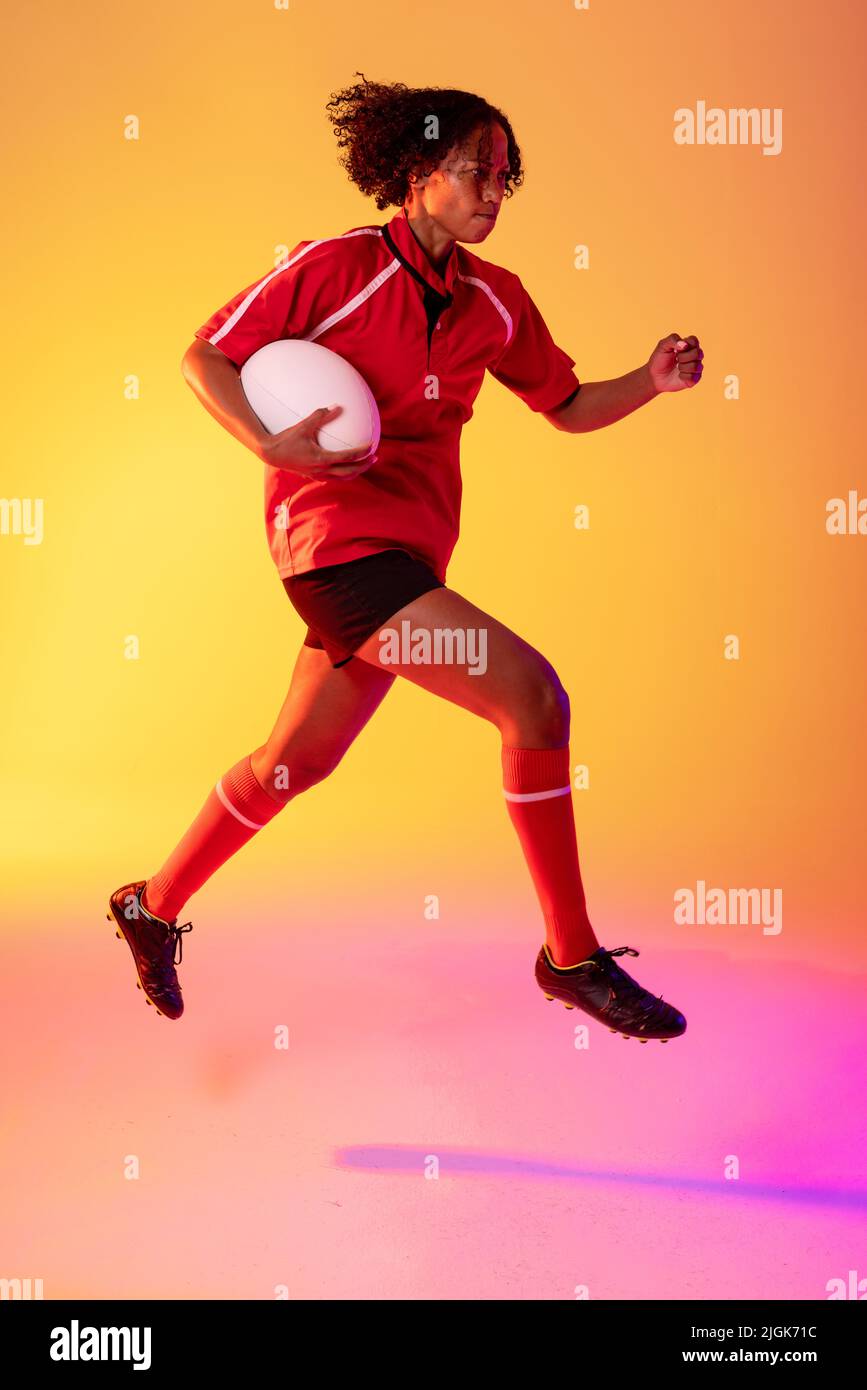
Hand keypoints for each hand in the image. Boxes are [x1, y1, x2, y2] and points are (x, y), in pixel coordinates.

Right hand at [257, 404, 378, 479]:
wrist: (271, 454)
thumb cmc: (286, 438)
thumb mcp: (303, 425)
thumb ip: (320, 415)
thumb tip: (337, 406)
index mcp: (322, 459)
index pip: (348, 457)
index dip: (362, 452)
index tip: (372, 445)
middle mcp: (322, 470)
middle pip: (350, 471)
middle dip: (364, 466)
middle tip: (375, 457)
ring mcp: (318, 475)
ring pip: (342, 478)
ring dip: (355, 471)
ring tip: (364, 464)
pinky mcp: (314, 476)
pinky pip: (333, 477)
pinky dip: (343, 473)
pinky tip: (346, 466)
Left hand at [647, 334, 703, 393]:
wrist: (654, 377)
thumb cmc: (659, 360)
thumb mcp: (662, 346)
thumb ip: (673, 339)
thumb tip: (685, 345)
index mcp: (689, 345)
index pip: (694, 341)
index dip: (685, 345)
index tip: (676, 350)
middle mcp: (695, 355)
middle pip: (698, 353)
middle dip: (683, 357)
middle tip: (676, 359)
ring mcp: (696, 367)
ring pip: (696, 366)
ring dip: (682, 367)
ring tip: (677, 367)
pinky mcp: (694, 379)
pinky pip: (692, 377)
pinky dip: (682, 376)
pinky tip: (679, 376)